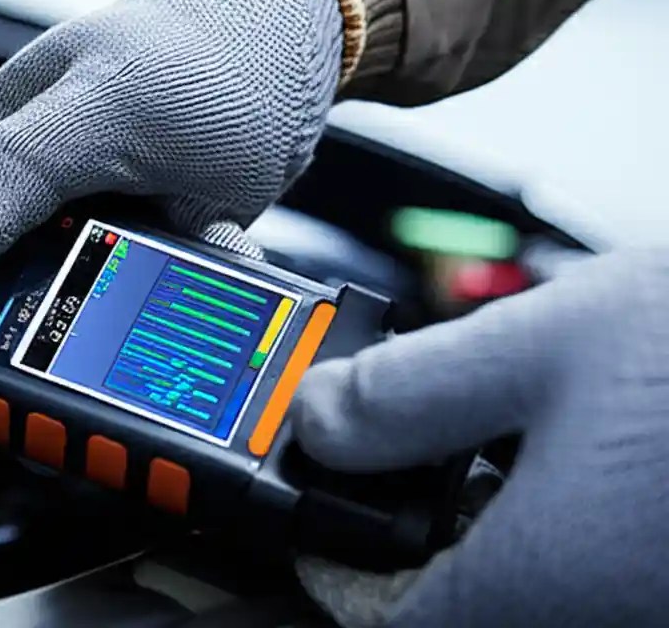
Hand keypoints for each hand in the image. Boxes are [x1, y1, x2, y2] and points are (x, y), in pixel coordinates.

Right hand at [0, 0, 344, 477]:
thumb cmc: (209, 51)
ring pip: (46, 321)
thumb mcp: (115, 102)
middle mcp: (29, 190)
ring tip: (49, 441)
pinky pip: (116, 315)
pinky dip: (121, 352)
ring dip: (45, 381)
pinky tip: (131, 380)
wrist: (296, 45)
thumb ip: (30, 161)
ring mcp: (85, 221)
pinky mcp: (137, 245)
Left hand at [290, 250, 668, 627]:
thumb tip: (317, 416)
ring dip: (481, 515)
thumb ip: (407, 391)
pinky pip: (589, 551)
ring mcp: (646, 594)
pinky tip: (562, 435)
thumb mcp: (539, 347)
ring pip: (530, 573)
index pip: (387, 622)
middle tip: (381, 460)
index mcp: (540, 579)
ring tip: (468, 432)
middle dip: (406, 530)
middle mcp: (601, 609)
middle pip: (461, 597)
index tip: (312, 523)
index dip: (330, 571)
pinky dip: (551, 505)